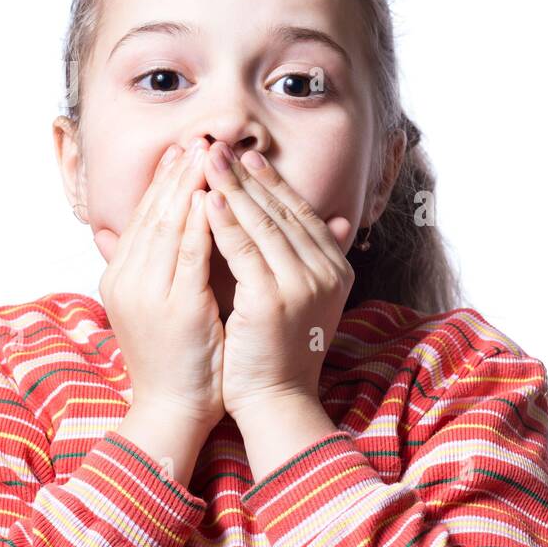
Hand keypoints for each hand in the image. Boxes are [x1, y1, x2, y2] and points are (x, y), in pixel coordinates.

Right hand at [93, 139, 225, 430]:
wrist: (173, 409)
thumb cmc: (180, 358)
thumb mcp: (166, 304)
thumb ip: (168, 265)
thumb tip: (181, 228)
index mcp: (123, 277)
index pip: (144, 217)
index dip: (164, 182)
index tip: (184, 151)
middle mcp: (127, 280)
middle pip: (152, 214)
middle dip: (177, 174)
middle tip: (197, 140)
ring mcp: (147, 292)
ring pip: (166, 226)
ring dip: (187, 187)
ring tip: (205, 155)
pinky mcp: (174, 306)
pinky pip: (187, 254)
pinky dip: (197, 223)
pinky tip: (209, 198)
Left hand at [200, 142, 355, 421]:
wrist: (276, 401)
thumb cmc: (280, 351)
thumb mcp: (307, 297)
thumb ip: (315, 257)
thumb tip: (340, 219)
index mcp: (336, 269)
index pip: (300, 213)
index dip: (272, 183)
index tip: (247, 157)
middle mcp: (327, 273)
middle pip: (281, 211)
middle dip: (247, 176)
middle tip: (218, 144)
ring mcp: (303, 285)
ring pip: (263, 224)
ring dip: (232, 187)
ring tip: (207, 159)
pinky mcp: (275, 299)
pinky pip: (245, 250)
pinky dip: (225, 221)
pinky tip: (207, 199)